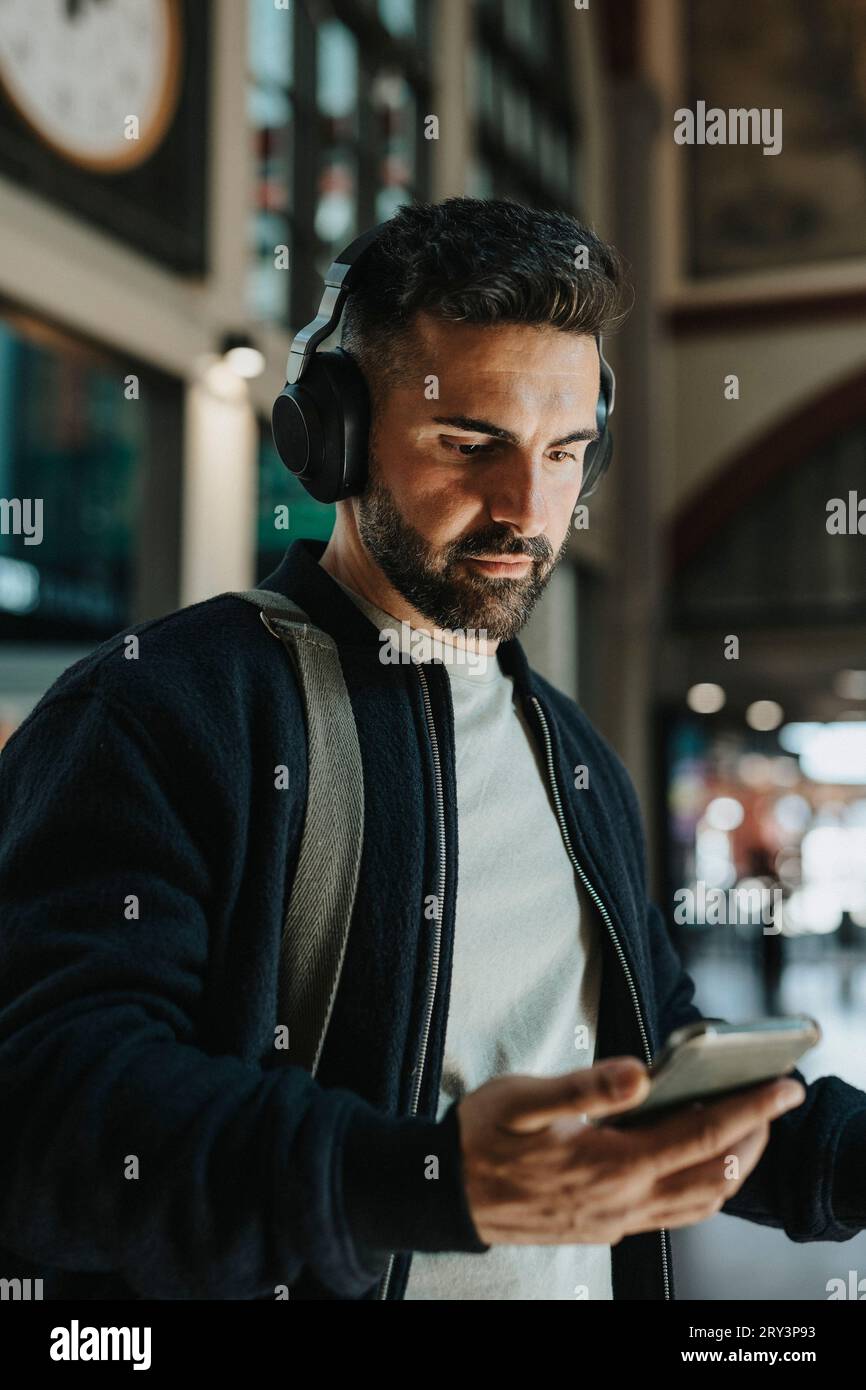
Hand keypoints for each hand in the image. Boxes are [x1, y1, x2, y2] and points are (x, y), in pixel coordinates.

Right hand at [456, 1057, 804, 1245]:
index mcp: (611, 1165)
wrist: (445, 1194)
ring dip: (735, 1165)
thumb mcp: (524, 1099)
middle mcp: (624, 1201)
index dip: (750, 1110)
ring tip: (748, 1128)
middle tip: (776, 1100)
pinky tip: (699, 1160)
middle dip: (755, 1137)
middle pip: (715, 1174)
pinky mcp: (605, 1226)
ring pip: (701, 1202)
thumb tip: (640, 1072)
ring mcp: (616, 1220)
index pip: (702, 1136)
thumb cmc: (481, 1137)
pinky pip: (675, 1214)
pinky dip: (704, 1187)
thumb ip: (585, 1087)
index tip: (783, 1086)